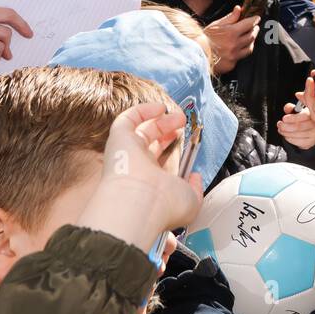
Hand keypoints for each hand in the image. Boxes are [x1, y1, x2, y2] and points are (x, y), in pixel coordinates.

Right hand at [77, 102, 203, 252]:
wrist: (141, 204)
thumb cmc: (165, 205)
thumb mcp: (191, 200)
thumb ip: (195, 187)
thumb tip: (195, 176)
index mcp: (151, 183)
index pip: (159, 162)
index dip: (171, 149)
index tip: (186, 142)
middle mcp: (137, 168)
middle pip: (150, 143)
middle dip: (167, 131)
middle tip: (182, 124)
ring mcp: (127, 152)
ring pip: (139, 130)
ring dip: (159, 119)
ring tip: (178, 115)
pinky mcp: (119, 139)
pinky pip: (128, 119)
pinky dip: (144, 110)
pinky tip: (161, 108)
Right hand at [204, 6, 259, 72]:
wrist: (196, 54)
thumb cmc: (204, 39)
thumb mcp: (216, 25)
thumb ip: (230, 17)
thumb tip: (238, 9)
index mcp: (231, 33)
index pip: (249, 24)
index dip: (254, 20)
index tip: (256, 18)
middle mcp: (234, 44)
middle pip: (251, 35)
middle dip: (254, 30)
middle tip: (254, 27)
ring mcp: (233, 55)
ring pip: (250, 47)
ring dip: (251, 41)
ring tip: (249, 37)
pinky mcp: (231, 64)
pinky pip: (241, 57)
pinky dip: (242, 51)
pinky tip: (239, 48)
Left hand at [277, 75, 314, 149]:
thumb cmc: (309, 115)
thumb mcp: (305, 105)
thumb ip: (300, 100)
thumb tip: (296, 96)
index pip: (304, 116)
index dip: (293, 115)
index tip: (285, 113)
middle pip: (298, 127)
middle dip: (286, 125)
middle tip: (280, 122)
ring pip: (295, 135)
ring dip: (285, 131)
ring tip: (280, 127)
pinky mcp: (311, 143)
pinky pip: (297, 142)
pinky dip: (289, 138)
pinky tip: (286, 134)